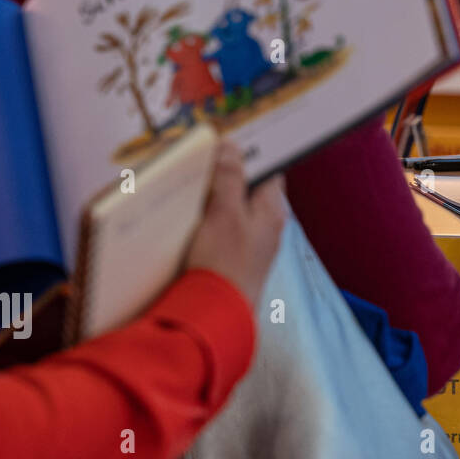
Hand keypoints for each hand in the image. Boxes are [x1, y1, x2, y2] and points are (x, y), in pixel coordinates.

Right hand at [184, 139, 287, 305]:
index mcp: (272, 211)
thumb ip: (229, 179)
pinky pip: (223, 230)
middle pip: (249, 189)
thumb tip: (231, 146)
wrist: (215, 317)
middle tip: (200, 161)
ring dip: (213, 197)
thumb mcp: (224, 214)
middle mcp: (267, 227)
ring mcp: (251, 245)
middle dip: (225, 174)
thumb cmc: (223, 263)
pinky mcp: (233, 260)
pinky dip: (207, 219)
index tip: (226, 141)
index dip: (250, 154)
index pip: (269, 170)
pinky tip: (187, 217)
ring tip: (189, 184)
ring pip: (233, 209)